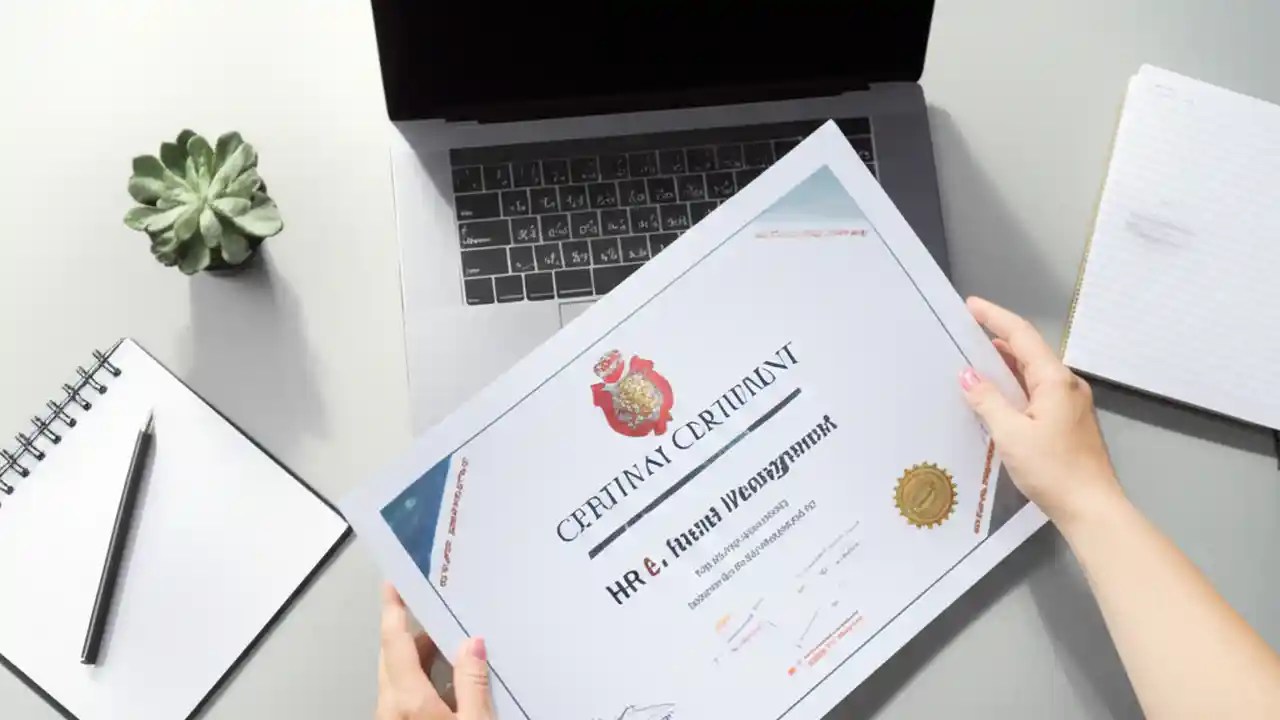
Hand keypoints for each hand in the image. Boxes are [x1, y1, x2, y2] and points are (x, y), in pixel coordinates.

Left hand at [377, 583, 492, 719]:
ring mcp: (389, 719)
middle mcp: (390, 707)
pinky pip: (402, 696)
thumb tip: (472, 644)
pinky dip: (420, 681)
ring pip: (397, 678)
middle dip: (413, 634)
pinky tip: (447, 686)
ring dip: (419, 660)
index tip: (392, 584)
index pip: (395, 642)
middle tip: (439, 617)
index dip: (393, 609)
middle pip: (392, 657)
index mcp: (408, 698)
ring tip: (452, 650)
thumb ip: (472, 682)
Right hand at [957, 297, 1120, 527]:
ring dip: (1005, 365)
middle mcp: (1066, 385)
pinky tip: (997, 398)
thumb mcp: (1011, 434)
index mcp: (1054, 380)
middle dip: (997, 339)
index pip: (1022, 336)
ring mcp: (1071, 404)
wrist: (1092, 508)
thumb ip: (988, 401)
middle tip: (965, 335)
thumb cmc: (1052, 469)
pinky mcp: (1069, 422)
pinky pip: (1037, 391)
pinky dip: (1015, 386)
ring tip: (974, 363)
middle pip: (1029, 351)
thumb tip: (968, 374)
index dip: (995, 317)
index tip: (971, 305)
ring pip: (1033, 373)